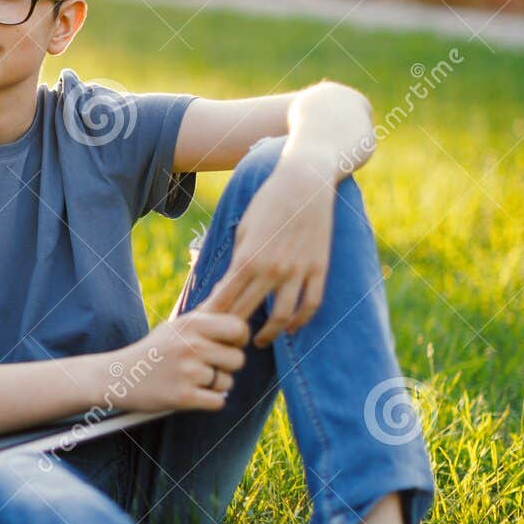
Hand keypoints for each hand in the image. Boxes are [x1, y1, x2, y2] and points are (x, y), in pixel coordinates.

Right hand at [105, 309, 247, 412]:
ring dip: (215, 385)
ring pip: (227, 382)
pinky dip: (209, 401)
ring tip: (191, 379)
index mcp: (192, 323)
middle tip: (206, 366)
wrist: (119, 376)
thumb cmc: (155, 350)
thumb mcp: (177, 326)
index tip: (228, 345)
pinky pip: (218, 402)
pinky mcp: (183, 396)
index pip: (239, 328)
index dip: (239, 339)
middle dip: (227, 366)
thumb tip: (230, 290)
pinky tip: (191, 393)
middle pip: (238, 359)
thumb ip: (206, 314)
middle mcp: (190, 344)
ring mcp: (187, 371)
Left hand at [206, 153, 335, 347]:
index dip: (212, 317)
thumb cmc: (268, 201)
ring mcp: (298, 271)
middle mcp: (272, 269)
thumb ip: (236, 260)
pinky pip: (310, 305)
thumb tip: (225, 288)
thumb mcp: (244, 229)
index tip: (204, 327)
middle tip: (224, 341)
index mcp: (248, 258)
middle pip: (247, 311)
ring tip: (258, 342)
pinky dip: (300, 322)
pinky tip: (290, 328)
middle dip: (232, 329)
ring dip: (268, 335)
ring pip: (281, 318)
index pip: (224, 299)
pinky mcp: (319, 269)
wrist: (306, 181)